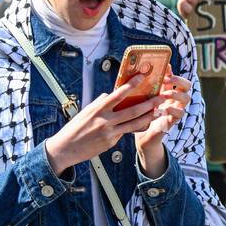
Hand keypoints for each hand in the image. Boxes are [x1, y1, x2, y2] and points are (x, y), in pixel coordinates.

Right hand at [44, 75, 161, 176]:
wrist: (64, 149)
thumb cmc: (74, 128)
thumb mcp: (85, 112)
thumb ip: (100, 104)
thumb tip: (109, 95)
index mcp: (97, 109)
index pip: (118, 94)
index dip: (131, 85)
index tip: (142, 77)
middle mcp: (105, 120)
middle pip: (132, 111)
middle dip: (149, 104)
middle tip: (161, 98)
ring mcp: (109, 133)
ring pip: (134, 124)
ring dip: (149, 117)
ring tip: (159, 112)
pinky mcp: (111, 142)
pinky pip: (125, 133)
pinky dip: (134, 127)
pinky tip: (143, 124)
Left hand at [135, 65, 192, 175]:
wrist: (142, 137)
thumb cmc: (140, 116)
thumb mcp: (142, 100)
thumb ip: (144, 88)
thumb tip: (137, 71)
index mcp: (168, 91)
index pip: (176, 77)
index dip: (172, 72)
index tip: (165, 68)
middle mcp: (175, 99)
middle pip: (187, 85)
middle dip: (178, 80)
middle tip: (167, 80)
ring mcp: (176, 110)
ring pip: (187, 98)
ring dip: (176, 94)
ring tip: (164, 94)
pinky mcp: (173, 121)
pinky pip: (179, 113)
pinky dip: (172, 110)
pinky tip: (162, 109)